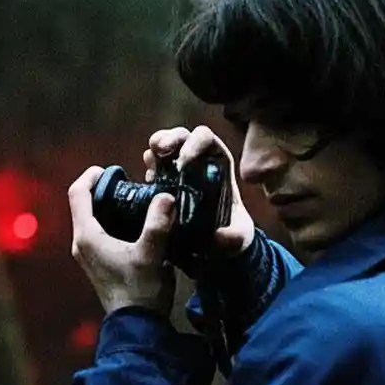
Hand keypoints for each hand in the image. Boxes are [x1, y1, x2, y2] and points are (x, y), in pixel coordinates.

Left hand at [68, 166, 177, 315]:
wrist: (137, 326)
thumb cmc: (140, 291)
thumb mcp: (152, 254)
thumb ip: (158, 223)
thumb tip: (166, 196)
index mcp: (87, 236)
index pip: (77, 193)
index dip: (92, 175)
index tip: (112, 169)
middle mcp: (82, 243)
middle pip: (84, 204)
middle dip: (104, 189)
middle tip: (130, 183)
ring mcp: (88, 255)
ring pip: (92, 218)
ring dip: (110, 205)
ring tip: (137, 200)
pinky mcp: (98, 263)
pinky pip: (100, 232)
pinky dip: (114, 220)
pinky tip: (138, 225)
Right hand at [144, 125, 255, 255]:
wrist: (215, 246)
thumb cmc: (231, 234)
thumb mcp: (238, 237)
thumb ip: (233, 237)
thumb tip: (220, 236)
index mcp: (218, 162)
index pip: (206, 139)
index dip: (194, 144)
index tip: (183, 163)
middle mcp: (199, 160)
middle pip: (183, 137)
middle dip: (170, 138)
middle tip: (160, 150)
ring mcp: (179, 169)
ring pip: (166, 145)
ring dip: (156, 146)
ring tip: (150, 157)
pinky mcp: (164, 181)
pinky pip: (155, 165)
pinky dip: (150, 164)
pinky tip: (147, 174)